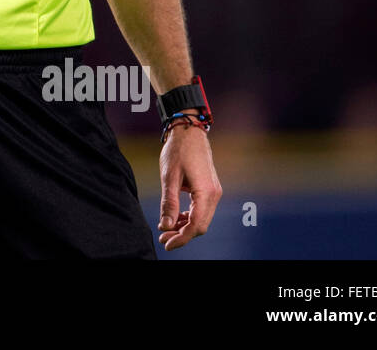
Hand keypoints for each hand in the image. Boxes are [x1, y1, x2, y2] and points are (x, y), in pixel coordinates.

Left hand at [158, 123, 220, 250]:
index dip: (181, 238)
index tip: (166, 244)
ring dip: (185, 226)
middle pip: (200, 225)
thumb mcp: (169, 177)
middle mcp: (214, 195)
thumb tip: (166, 226)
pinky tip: (175, 218)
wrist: (189, 132)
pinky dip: (188, 217)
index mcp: (206, 193)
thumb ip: (169, 203)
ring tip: (165, 228)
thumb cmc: (178, 151)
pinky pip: (201, 210)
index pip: (196, 225)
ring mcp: (213, 192)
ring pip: (201, 218)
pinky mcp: (209, 189)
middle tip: (162, 237)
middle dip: (182, 234)